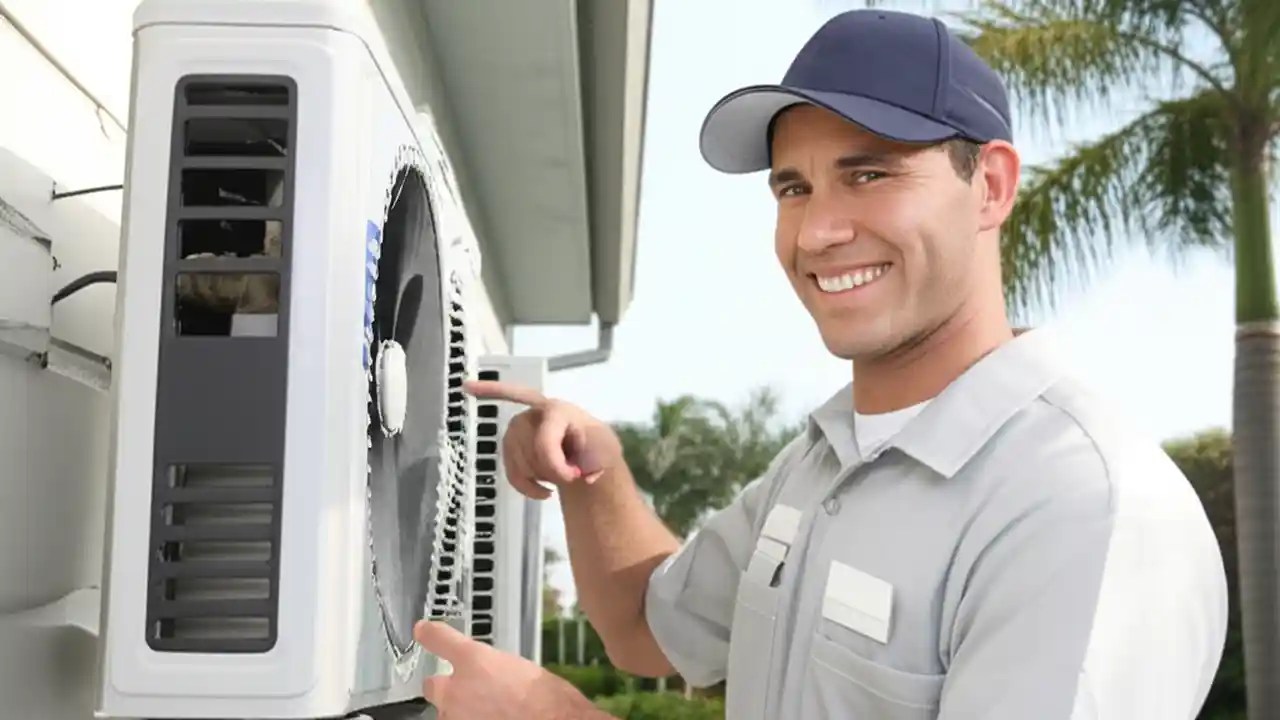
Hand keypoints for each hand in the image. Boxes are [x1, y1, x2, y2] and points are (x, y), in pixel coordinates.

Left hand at [414, 620, 608, 718]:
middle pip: (432, 685)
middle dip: (445, 687)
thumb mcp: (522, 669)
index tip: (422, 631)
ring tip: (490, 712)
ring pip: (446, 713)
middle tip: (467, 691)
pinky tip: (493, 719)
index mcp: (475, 660)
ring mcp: (457, 716)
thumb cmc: (550, 700)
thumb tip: (492, 675)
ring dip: (461, 712)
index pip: (438, 638)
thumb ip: (496, 668)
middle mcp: (458, 689)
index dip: (429, 634)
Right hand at [464, 379, 622, 499]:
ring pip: (521, 467)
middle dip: (552, 472)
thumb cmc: (594, 443)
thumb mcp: (607, 449)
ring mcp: (516, 429)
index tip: (575, 476)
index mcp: (557, 411)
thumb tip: (585, 476)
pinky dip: (528, 488)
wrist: (584, 445)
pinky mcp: (509, 445)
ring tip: (560, 473)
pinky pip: (512, 475)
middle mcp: (531, 414)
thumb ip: (598, 462)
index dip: (556, 466)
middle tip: (572, 473)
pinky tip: (544, 491)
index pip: (544, 442)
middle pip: (531, 457)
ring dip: (542, 478)